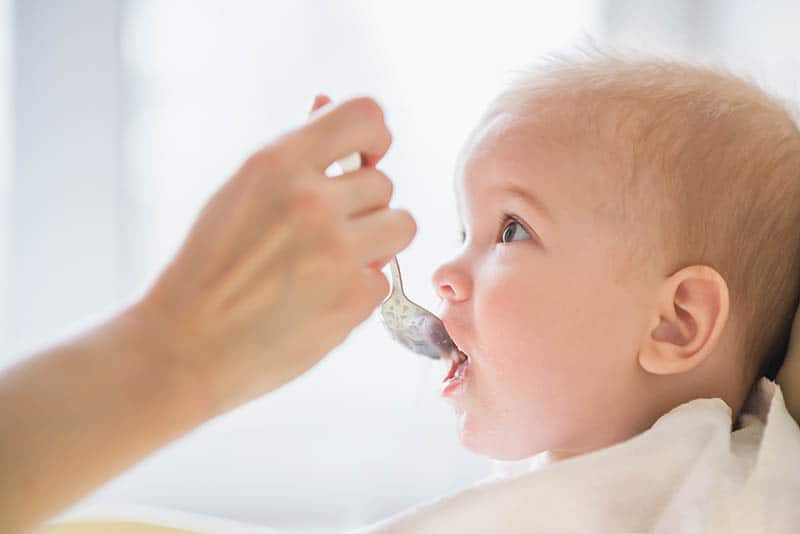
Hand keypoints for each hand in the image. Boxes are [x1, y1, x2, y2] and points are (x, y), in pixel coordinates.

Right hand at [132, 96, 416, 414]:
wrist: (186, 346)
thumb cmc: (208, 267)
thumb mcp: (240, 194)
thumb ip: (292, 156)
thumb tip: (325, 104)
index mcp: (278, 164)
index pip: (365, 117)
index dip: (375, 136)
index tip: (365, 157)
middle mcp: (312, 202)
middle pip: (384, 184)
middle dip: (362, 208)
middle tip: (323, 233)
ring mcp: (337, 252)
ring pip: (401, 226)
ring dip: (375, 243)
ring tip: (330, 263)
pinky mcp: (352, 300)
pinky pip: (384, 279)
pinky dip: (358, 290)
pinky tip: (317, 301)